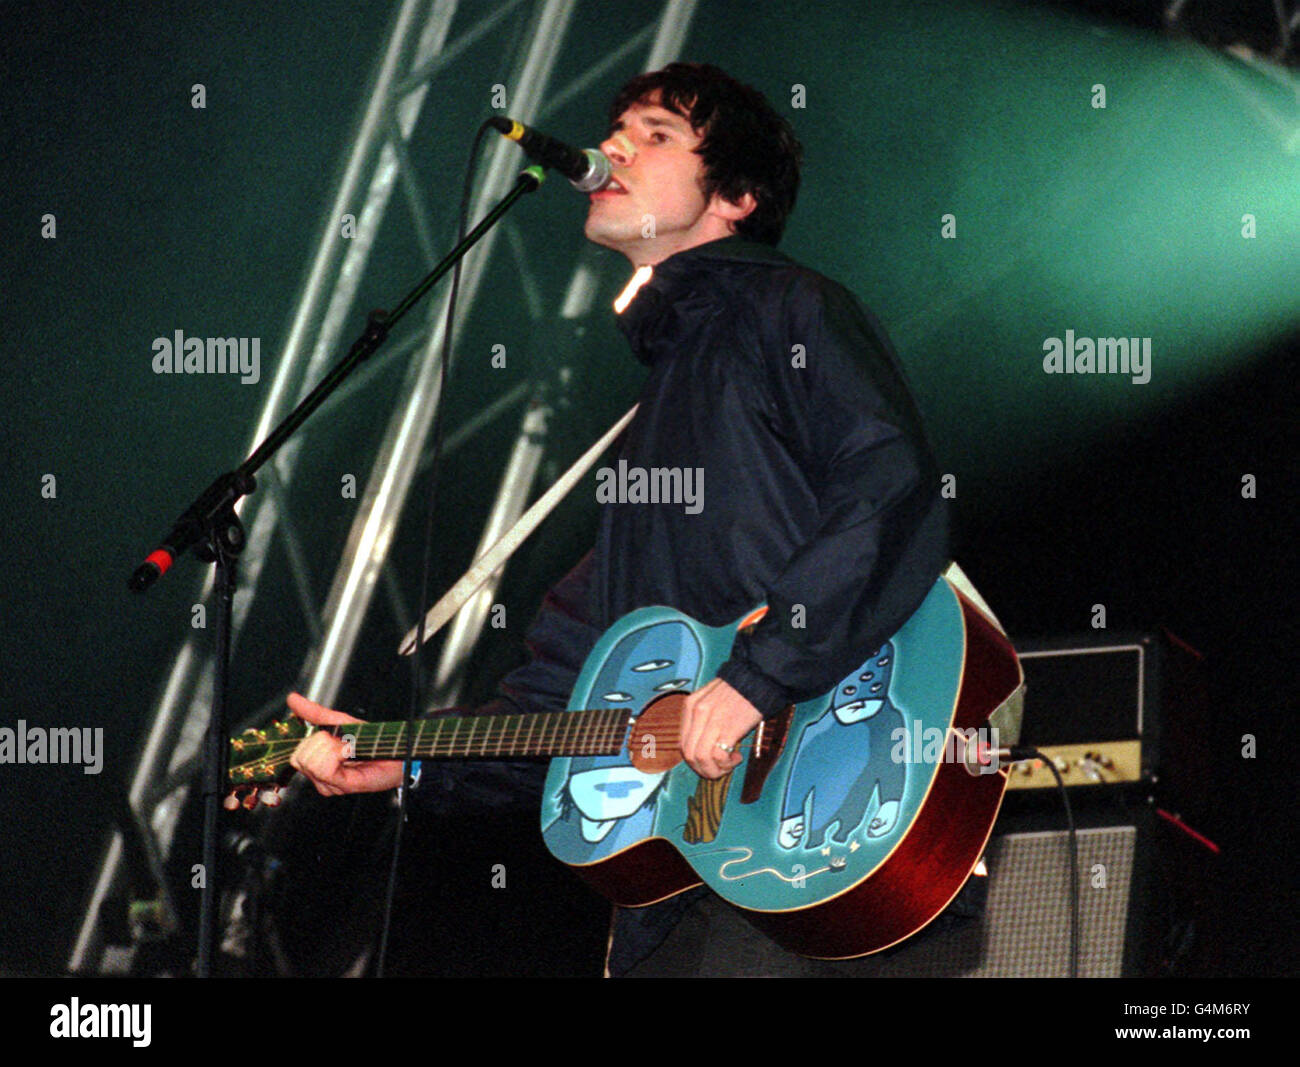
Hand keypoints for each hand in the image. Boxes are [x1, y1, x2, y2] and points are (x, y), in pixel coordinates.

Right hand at [286, 692, 404, 795]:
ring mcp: (330, 784)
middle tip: (341, 743)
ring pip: (311, 763)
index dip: (313, 739)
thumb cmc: (370, 739)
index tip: (332, 736)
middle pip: (300, 758)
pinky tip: (349, 752)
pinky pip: (325, 769)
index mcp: (317, 763)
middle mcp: (319, 777)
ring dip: (331, 749)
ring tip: (348, 749)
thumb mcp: (339, 721)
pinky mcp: (342, 786)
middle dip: (321, 743)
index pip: (296, 755)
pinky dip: (337, 754)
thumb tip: (292, 699)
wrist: (396, 751)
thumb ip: (315, 713)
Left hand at [680, 678, 761, 779]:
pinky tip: (737, 757)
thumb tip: (699, 745)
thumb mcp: (710, 698)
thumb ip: (700, 718)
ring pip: (701, 758)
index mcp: (690, 705)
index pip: (682, 744)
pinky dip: (726, 763)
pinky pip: (718, 756)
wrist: (758, 680)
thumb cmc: (737, 691)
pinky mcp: (728, 728)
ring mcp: (711, 721)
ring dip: (715, 769)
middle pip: (689, 755)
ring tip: (729, 764)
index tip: (710, 762)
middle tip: (719, 769)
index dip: (695, 760)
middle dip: (703, 769)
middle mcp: (696, 713)